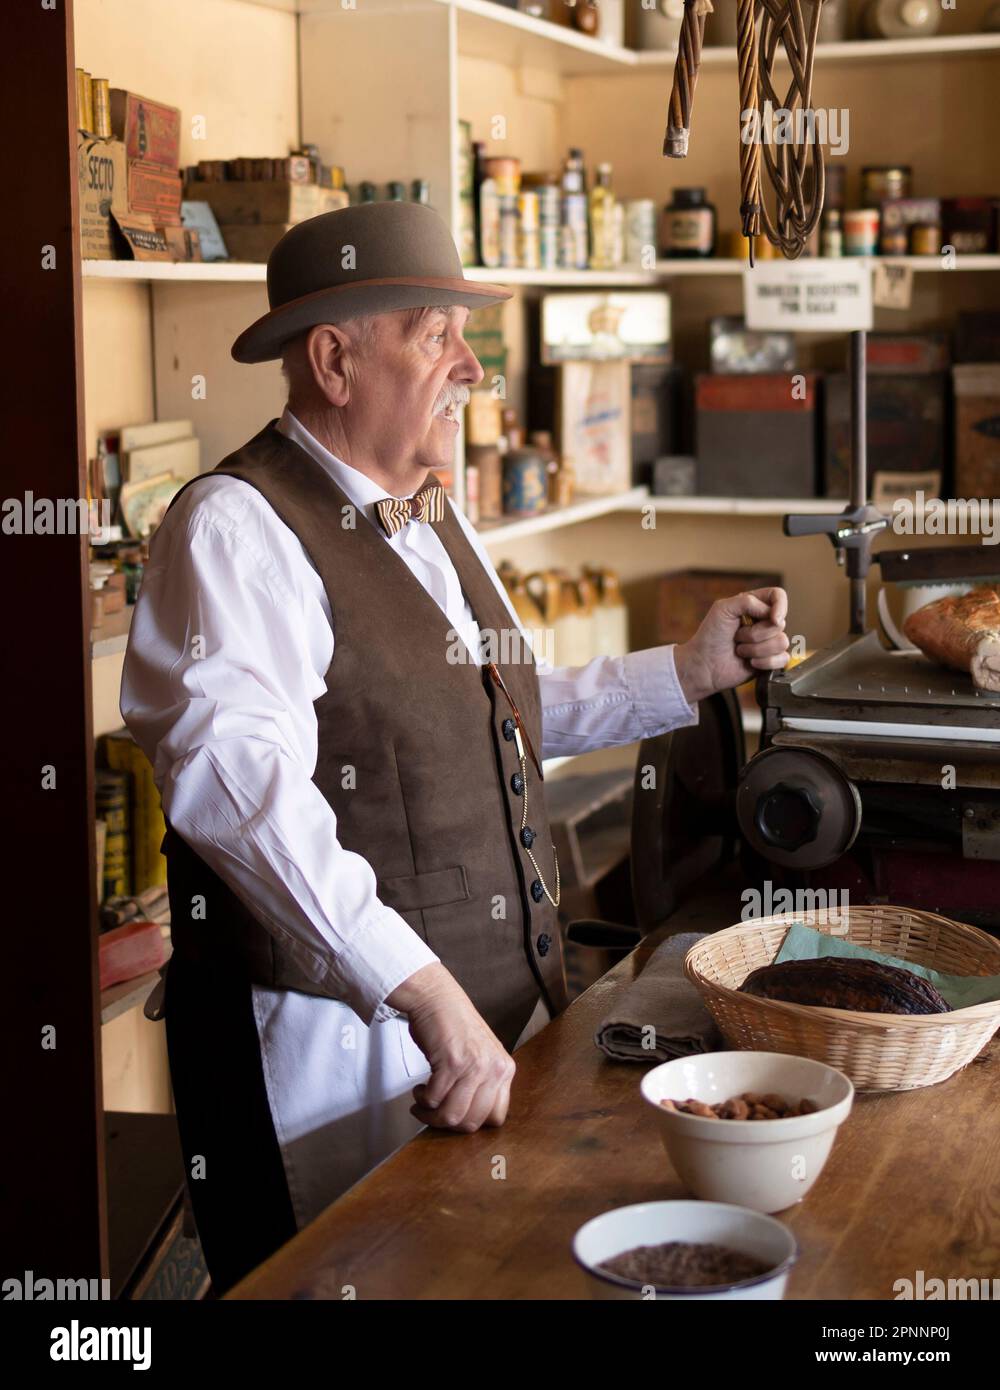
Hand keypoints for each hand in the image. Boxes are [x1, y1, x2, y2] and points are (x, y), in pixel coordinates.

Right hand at [385, 963, 515, 1132]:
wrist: (436, 997)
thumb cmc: (453, 1025)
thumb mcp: (482, 1055)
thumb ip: (484, 1083)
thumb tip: (470, 1118)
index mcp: (505, 1069)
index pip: (496, 1118)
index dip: (472, 1123)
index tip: (455, 1118)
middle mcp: (494, 1068)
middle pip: (472, 1122)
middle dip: (447, 1124)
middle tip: (433, 1114)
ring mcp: (474, 1066)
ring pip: (452, 1115)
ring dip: (431, 1115)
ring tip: (423, 1104)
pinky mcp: (452, 1062)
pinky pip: (434, 1099)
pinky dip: (422, 1100)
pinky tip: (419, 1089)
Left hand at [674, 587, 789, 704]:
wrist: (704, 665)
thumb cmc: (709, 636)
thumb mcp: (723, 608)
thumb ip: (748, 601)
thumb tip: (771, 612)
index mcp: (754, 605)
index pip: (778, 596)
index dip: (780, 606)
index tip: (773, 618)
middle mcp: (763, 621)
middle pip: (780, 623)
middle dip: (755, 633)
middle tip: (737, 636)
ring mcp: (768, 641)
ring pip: (782, 642)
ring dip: (756, 649)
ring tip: (740, 650)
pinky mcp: (770, 660)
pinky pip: (783, 659)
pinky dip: (765, 662)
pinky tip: (750, 662)